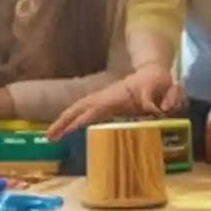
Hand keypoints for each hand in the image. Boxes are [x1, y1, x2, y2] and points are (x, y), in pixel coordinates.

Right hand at [47, 66, 182, 140]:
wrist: (154, 73)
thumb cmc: (157, 82)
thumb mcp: (161, 90)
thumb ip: (161, 100)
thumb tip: (160, 112)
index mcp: (114, 97)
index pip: (92, 111)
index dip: (79, 122)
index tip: (65, 133)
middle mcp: (104, 97)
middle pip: (78, 108)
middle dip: (62, 121)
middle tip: (48, 137)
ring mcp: (102, 98)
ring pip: (78, 108)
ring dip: (63, 120)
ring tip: (51, 135)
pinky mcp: (104, 101)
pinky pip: (84, 109)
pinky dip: (72, 117)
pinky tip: (66, 127)